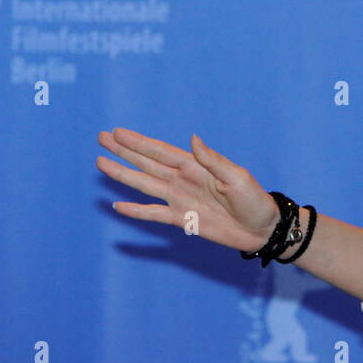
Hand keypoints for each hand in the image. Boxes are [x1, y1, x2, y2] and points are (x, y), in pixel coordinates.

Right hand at [96, 128, 280, 252]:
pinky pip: (154, 214)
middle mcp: (183, 180)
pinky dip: (136, 211)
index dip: (139, 142)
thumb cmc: (254, 200)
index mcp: (196, 166)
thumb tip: (193, 139)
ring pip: (144, 185)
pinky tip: (118, 205)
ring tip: (101, 163)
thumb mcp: (237, 177)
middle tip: (101, 138)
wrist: (261, 229)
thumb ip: (213, 160)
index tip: (118, 133)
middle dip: (124, 151)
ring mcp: (180, 199)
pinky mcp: (182, 220)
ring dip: (123, 174)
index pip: (161, 152)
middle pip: (147, 163)